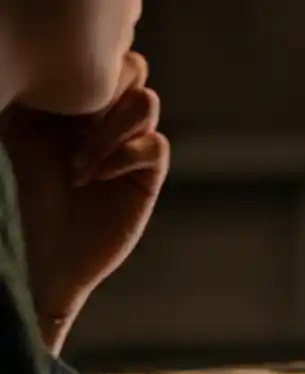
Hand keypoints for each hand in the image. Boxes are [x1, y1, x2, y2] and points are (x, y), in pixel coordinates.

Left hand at [1, 51, 168, 353]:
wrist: (48, 254)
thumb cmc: (27, 198)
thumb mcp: (20, 135)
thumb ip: (37, 99)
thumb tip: (45, 72)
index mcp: (77, 101)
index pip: (97, 59)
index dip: (81, 72)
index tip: (48, 104)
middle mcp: (107, 117)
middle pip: (132, 68)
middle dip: (104, 92)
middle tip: (74, 124)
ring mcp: (130, 143)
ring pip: (147, 101)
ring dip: (112, 127)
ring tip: (82, 161)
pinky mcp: (149, 174)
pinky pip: (155, 144)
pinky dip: (125, 155)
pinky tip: (96, 178)